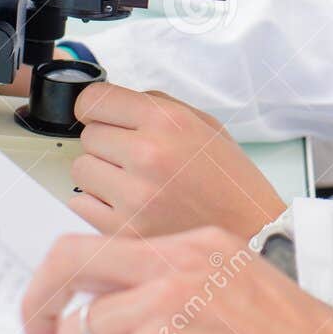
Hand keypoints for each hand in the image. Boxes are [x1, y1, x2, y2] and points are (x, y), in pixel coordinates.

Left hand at [21, 227, 332, 333]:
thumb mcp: (228, 277)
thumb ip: (167, 276)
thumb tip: (102, 300)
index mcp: (190, 246)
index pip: (88, 248)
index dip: (48, 284)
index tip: (40, 314)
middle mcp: (175, 270)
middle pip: (74, 286)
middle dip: (49, 321)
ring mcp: (167, 312)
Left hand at [68, 83, 285, 238]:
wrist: (252, 234)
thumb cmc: (230, 181)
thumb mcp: (206, 126)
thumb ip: (157, 106)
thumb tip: (112, 102)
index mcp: (167, 121)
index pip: (93, 99)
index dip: (95, 107)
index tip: (100, 115)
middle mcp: (147, 154)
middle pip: (88, 134)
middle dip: (106, 143)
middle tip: (133, 157)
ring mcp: (132, 195)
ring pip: (81, 169)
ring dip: (100, 174)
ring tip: (133, 183)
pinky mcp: (122, 230)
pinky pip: (80, 204)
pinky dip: (98, 204)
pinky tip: (129, 206)